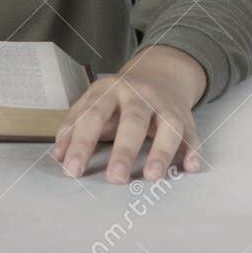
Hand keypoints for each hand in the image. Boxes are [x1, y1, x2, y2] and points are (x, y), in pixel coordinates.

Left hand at [50, 44, 205, 182]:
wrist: (159, 73)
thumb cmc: (118, 99)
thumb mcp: (93, 103)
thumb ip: (74, 126)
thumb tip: (58, 156)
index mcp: (110, 91)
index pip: (93, 115)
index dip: (82, 143)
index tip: (72, 170)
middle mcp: (139, 95)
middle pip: (133, 120)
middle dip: (124, 150)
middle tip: (115, 178)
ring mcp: (165, 105)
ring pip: (168, 126)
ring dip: (161, 151)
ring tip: (152, 176)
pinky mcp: (186, 117)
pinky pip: (192, 134)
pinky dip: (193, 150)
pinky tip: (190, 167)